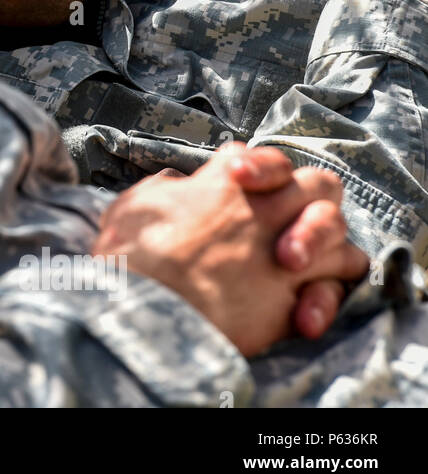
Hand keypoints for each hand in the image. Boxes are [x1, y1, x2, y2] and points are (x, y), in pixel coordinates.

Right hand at [93, 144, 368, 356]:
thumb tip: (176, 186)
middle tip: (282, 229)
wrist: (150, 311)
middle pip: (321, 186)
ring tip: (296, 271)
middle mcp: (267, 210)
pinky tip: (301, 316)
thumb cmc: (132, 257)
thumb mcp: (133, 205)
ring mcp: (289, 254)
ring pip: (341, 238)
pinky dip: (322, 301)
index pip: (258, 157)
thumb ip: (164, 189)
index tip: (235, 186)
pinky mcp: (296, 298)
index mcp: (226, 182)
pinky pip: (334, 291)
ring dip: (327, 253)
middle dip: (311, 203)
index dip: (254, 170)